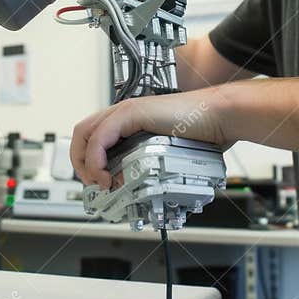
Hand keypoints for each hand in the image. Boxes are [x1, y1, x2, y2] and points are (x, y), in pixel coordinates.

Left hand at [70, 89, 223, 189]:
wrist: (218, 117)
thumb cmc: (201, 133)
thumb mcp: (166, 155)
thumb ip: (148, 165)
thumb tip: (137, 188)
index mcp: (129, 121)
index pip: (93, 136)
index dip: (87, 160)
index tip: (97, 182)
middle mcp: (123, 113)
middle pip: (82, 133)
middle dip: (79, 163)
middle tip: (93, 185)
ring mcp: (126, 111)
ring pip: (86, 133)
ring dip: (85, 163)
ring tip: (100, 183)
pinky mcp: (132, 113)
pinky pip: (101, 136)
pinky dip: (97, 159)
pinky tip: (106, 175)